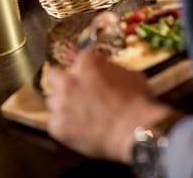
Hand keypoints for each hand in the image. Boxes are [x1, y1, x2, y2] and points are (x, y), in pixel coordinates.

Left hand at [45, 49, 171, 162]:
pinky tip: (78, 131)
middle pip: (53, 76)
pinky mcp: (59, 125)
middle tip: (71, 92)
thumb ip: (113, 71)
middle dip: (60, 82)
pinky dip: (64, 128)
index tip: (87, 77)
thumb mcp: (131, 76)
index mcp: (86, 64)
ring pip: (53, 102)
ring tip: (78, 116)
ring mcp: (62, 104)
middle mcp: (69, 81)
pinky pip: (55, 124)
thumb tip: (110, 73)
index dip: (84, 70)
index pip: (77, 60)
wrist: (137, 133)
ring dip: (63, 107)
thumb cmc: (138, 106)